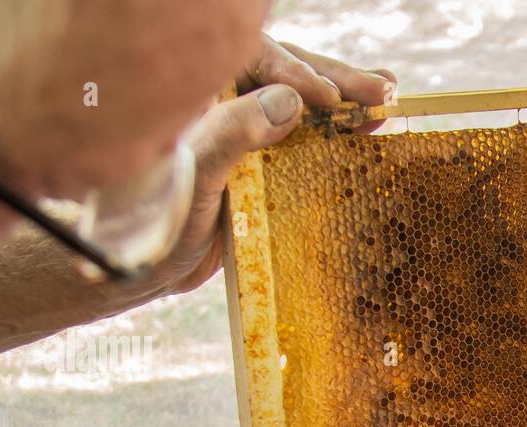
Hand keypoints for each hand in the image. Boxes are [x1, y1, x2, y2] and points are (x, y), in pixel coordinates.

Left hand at [146, 35, 395, 294]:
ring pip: (299, 103)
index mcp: (197, 91)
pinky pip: (303, 138)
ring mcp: (244, 132)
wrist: (140, 266)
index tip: (326, 100)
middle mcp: (222, 101)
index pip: (252, 61)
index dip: (293, 74)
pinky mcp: (260, 163)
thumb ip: (231, 132)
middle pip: (285, 73)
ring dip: (345, 101)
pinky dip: (337, 132)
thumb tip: (289, 101)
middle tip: (380, 90)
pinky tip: (369, 126)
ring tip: (386, 98)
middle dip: (335, 80)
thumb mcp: (191, 175)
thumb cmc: (150, 220)